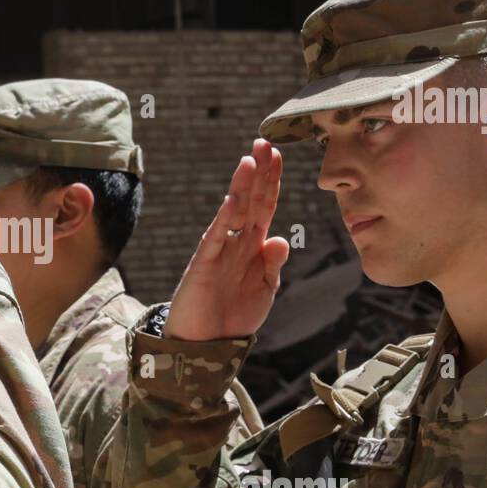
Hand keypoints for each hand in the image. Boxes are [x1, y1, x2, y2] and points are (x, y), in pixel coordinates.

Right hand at [165, 138, 289, 340]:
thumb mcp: (264, 290)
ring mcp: (220, 250)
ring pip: (234, 212)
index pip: (265, 206)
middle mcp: (237, 242)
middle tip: (265, 143)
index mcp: (253, 246)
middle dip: (259, 173)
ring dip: (243, 186)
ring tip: (250, 160)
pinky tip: (235, 199)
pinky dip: (226, 218)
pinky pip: (217, 237)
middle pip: (251, 200)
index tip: (278, 155)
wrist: (206, 345)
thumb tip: (282, 238)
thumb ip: (273, 265)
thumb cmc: (234, 316)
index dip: (272, 181)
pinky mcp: (204, 263)